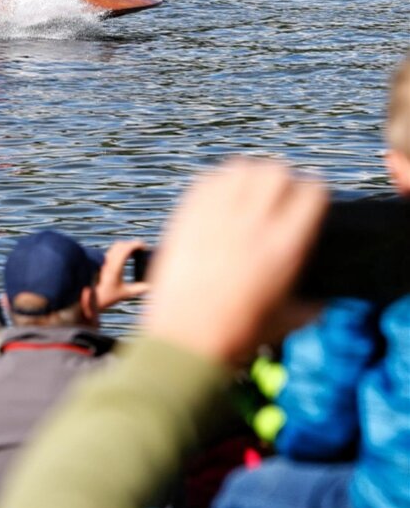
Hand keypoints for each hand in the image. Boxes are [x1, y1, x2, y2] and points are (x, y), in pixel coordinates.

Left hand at [95, 239, 149, 309]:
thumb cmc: (104, 297)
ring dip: (123, 248)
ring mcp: (100, 261)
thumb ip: (138, 289)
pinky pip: (109, 253)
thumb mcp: (124, 294)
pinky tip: (121, 260)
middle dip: (131, 244)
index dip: (137, 244)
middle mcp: (106, 260)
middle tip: (140, 250)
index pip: (126, 247)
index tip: (144, 246)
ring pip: (113, 248)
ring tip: (132, 254)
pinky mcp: (97, 264)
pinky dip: (117, 253)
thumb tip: (150, 287)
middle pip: (120, 244)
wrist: (84, 300)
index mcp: (114, 266)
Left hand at [144, 158, 326, 365]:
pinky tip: (218, 199)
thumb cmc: (239, 334)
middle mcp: (253, 224)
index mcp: (287, 246)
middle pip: (275, 172)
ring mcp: (216, 218)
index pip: (312, 191)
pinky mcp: (185, 218)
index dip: (311, 194)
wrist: (186, 339)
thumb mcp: (288, 320)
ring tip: (246, 194)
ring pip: (240, 168)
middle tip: (275, 197)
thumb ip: (312, 303)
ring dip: (248, 176)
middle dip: (280, 180)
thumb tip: (322, 300)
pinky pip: (205, 180)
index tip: (305, 203)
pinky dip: (216, 183)